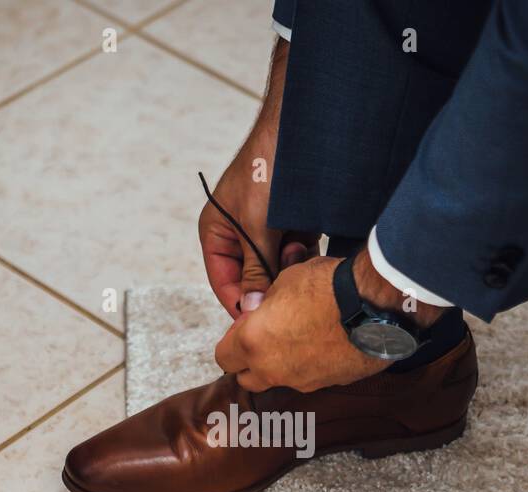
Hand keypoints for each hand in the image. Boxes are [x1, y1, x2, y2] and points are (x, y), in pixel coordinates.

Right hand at [198, 40, 317, 319]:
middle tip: (287, 281)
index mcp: (217, 234)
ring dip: (291, 264)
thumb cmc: (265, 170)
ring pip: (280, 266)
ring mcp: (268, 229)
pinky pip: (299, 251)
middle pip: (254, 278)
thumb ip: (255, 271)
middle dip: (271, 281)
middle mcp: (239, 234)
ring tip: (299, 245)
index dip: (241, 304)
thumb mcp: (256, 228)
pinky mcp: (293, 223)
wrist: (300, 131)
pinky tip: (311, 238)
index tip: (262, 323)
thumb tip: (250, 310)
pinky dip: (306, 250)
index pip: (224, 284)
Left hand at [214, 257, 389, 391]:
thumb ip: (264, 306)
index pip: (223, 356)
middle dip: (251, 361)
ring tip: (301, 338)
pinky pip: (312, 378)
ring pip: (279, 380)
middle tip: (268, 336)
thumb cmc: (326, 286)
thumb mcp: (283, 282)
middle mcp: (273, 370)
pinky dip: (313, 366)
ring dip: (281, 366)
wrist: (374, 305)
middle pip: (247, 379)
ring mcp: (302, 381)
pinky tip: (329, 343)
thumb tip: (261, 313)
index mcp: (253, 343)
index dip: (232, 340)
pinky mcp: (329, 384)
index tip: (248, 324)